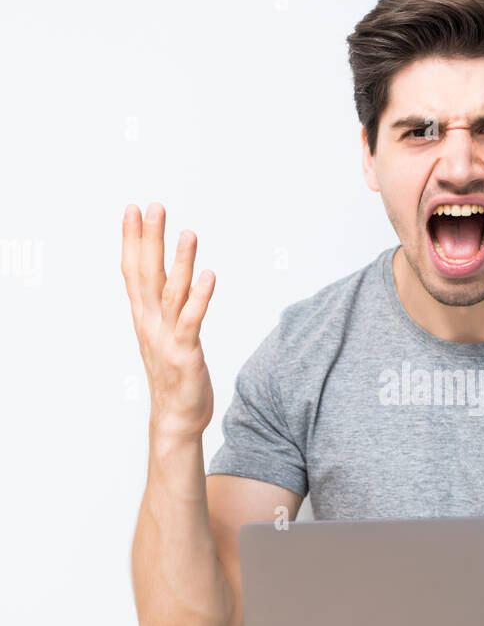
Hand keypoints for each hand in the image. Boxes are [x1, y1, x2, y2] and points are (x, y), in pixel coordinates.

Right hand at [121, 203, 215, 439]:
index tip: (132, 209)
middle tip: (152, 206)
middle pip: (147, 274)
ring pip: (171, 293)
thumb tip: (166, 279)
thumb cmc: (173, 375)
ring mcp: (166, 338)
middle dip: (149, 239)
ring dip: (179, 262)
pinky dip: (200, 298)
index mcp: (143, 317)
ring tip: (187, 232)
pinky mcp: (185, 354)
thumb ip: (164, 306)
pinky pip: (192, 321)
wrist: (175, 419)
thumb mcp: (162, 334)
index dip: (132, 239)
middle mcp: (150, 324)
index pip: (133, 271)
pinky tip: (208, 275)